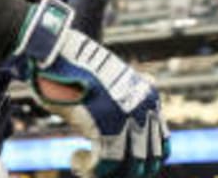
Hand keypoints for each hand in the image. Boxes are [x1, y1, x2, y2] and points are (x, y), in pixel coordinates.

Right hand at [13, 0, 167, 176]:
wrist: (55, 52)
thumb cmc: (77, 68)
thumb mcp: (112, 78)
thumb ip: (129, 93)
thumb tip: (148, 97)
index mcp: (149, 99)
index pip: (163, 148)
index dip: (143, 163)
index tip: (120, 165)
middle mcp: (144, 110)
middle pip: (148, 163)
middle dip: (124, 172)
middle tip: (100, 168)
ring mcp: (126, 119)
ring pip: (128, 168)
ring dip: (105, 173)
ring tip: (84, 163)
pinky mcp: (104, 126)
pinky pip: (104, 166)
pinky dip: (88, 169)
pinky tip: (75, 158)